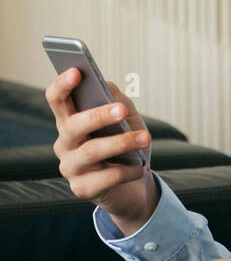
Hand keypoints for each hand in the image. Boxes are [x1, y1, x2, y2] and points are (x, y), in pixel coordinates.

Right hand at [46, 69, 157, 230]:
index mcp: (70, 120)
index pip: (56, 99)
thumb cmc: (126, 146)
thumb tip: (108, 89)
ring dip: (121, 143)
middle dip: (98, 115)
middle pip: (72, 125)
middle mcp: (64, 143)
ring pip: (90, 151)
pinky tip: (142, 166)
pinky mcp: (82, 190)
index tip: (77, 71)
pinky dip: (128, 170)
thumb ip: (117, 100)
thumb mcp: (126, 118)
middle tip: (122, 110)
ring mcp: (70, 168)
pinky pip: (106, 178)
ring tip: (145, 137)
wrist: (134, 186)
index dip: (62, 84)